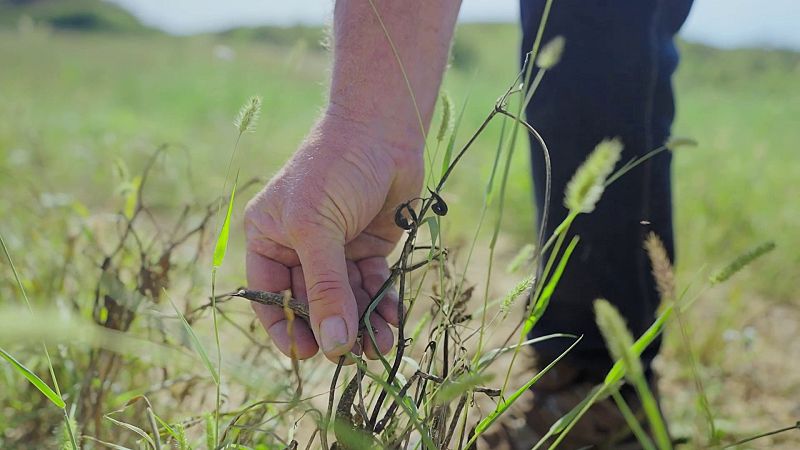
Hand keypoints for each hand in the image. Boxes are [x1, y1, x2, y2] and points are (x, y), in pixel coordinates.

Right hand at [244, 112, 422, 361]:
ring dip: (361, 324)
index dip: (286, 328)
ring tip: (380, 346)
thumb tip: (331, 343)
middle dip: (332, 330)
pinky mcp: (368, 249)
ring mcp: (336, 250)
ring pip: (346, 299)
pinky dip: (381, 305)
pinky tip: (391, 321)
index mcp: (270, 238)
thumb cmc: (335, 170)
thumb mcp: (318, 228)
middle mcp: (300, 248)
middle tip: (352, 357)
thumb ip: (324, 287)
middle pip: (312, 303)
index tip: (309, 354)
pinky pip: (372, 286)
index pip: (271, 296)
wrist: (383, 131)